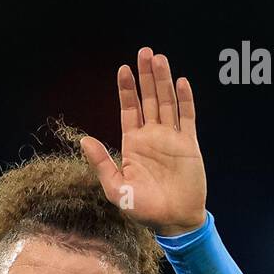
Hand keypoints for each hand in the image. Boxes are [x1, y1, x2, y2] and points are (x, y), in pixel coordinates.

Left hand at [81, 48, 206, 236]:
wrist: (173, 221)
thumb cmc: (143, 210)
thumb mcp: (116, 189)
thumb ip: (102, 164)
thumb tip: (84, 140)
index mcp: (133, 145)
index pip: (129, 110)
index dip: (127, 90)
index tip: (124, 69)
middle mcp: (152, 137)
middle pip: (148, 99)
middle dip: (146, 76)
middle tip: (144, 52)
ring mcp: (171, 139)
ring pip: (167, 102)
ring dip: (163, 81)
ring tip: (159, 59)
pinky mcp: (189, 144)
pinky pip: (187, 117)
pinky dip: (185, 99)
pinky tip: (181, 82)